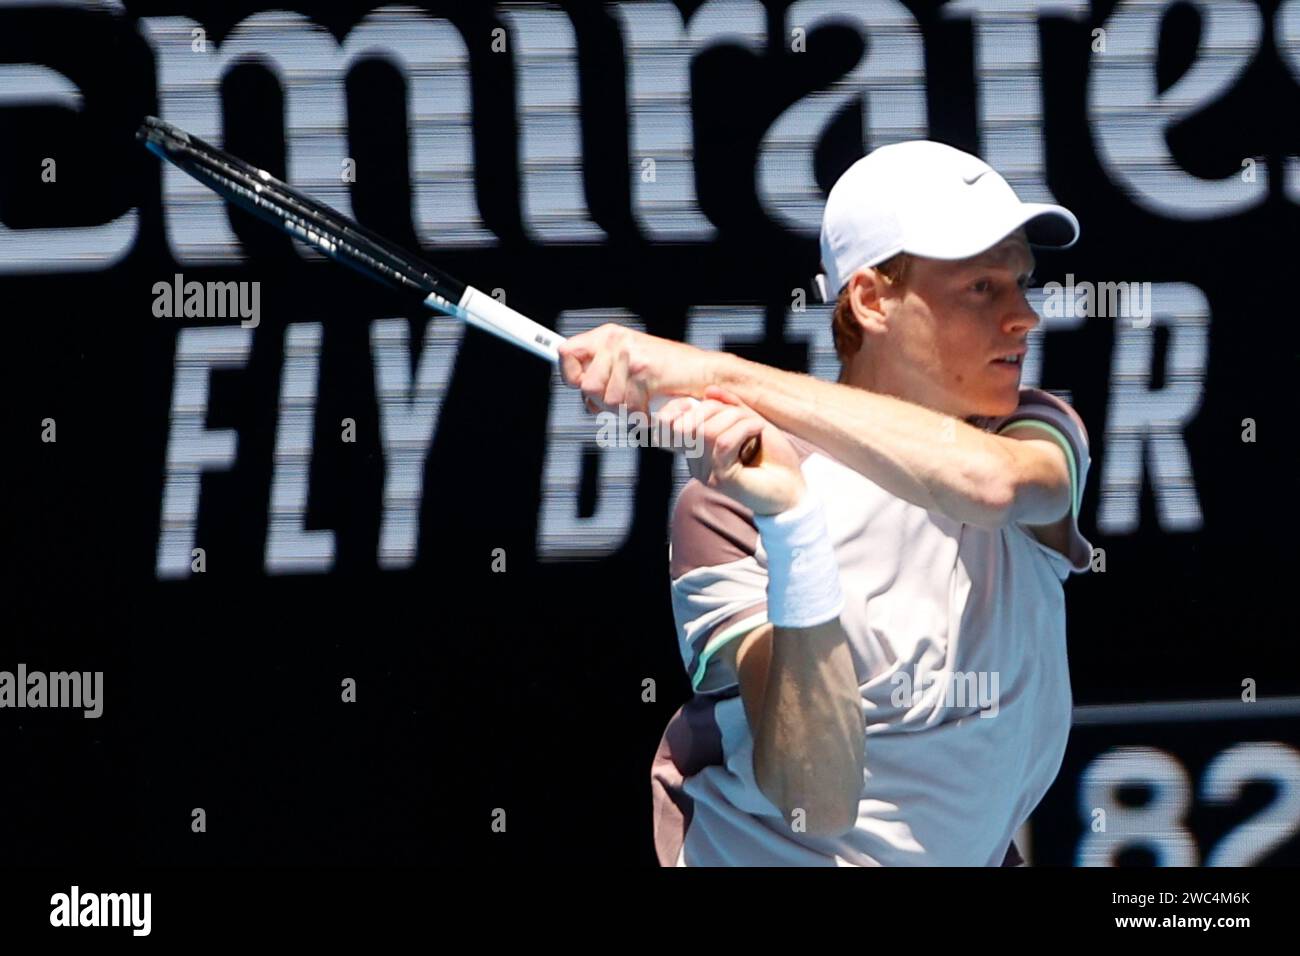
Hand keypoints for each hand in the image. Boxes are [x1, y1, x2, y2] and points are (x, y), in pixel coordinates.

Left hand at [557, 323, 716, 414]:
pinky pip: (628, 407)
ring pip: (607, 400)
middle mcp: (616, 341)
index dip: (571, 376)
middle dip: (604, 403)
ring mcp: (629, 354)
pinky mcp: (642, 370)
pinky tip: (652, 407)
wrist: (706, 375)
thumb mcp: (631, 367)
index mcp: (609, 336)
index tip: (581, 387)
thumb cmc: (671, 375)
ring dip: (625, 412)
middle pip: (586, 386)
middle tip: (626, 402)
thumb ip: (604, 376)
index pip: (567, 353)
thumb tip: (583, 395)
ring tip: (642, 403)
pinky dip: (641, 416)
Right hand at [657, 386, 805, 515]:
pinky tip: (759, 429)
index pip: (667, 426)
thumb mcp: (749, 423)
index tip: (710, 398)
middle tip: (744, 416)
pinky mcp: (721, 479)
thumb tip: (709, 391)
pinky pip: (724, 443)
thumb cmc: (773, 458)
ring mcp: (707, 473)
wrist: (793, 489)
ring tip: (754, 425)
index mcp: (696, 450)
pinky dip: (745, 428)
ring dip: (736, 418)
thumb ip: (730, 407)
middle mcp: (696, 463)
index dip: (679, 407)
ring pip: (707, 431)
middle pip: (690, 423)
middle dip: (720, 409)